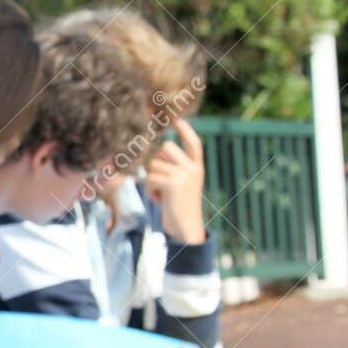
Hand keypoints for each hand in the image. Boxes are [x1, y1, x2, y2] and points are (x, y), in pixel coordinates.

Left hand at [145, 117, 207, 243]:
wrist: (186, 228)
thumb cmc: (179, 207)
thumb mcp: (181, 185)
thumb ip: (174, 169)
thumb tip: (157, 153)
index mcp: (197, 167)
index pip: (193, 143)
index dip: (185, 130)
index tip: (177, 119)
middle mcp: (193, 168)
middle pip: (165, 148)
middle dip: (156, 162)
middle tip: (161, 181)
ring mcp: (185, 175)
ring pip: (154, 165)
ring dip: (152, 181)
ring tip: (163, 195)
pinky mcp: (174, 184)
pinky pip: (151, 178)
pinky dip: (150, 191)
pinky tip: (160, 200)